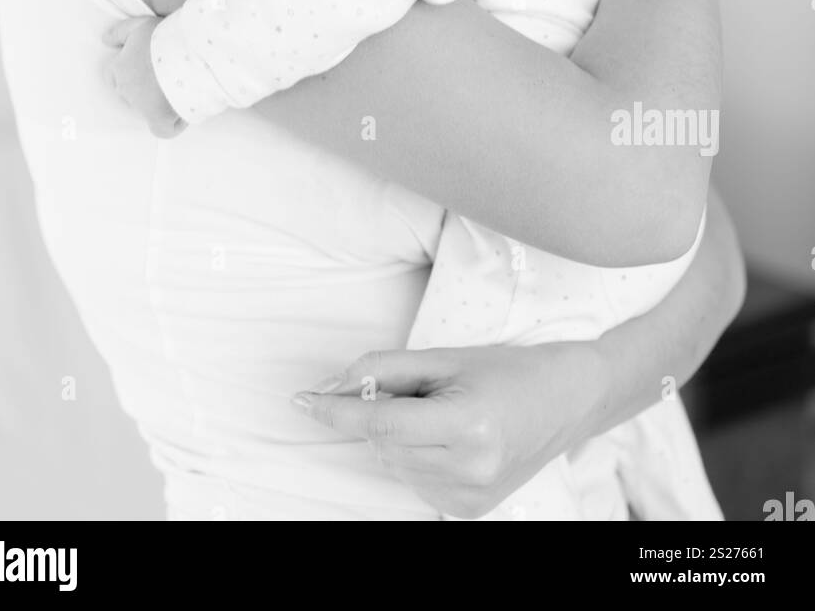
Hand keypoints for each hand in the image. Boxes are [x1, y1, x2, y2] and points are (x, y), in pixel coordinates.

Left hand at [102, 16, 185, 138]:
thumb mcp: (139, 25)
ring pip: (147, 111)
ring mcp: (141, 106)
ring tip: (180, 90)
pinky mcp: (158, 119)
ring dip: (159, 104)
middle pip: (129, 95)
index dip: (130, 73)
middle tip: (165, 78)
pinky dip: (172, 125)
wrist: (187, 53)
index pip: (113, 76)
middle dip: (144, 90)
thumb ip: (119, 33)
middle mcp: (126, 89)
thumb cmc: (165, 37)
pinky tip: (184, 114)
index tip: (147, 68)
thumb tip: (104, 40)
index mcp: (119, 67)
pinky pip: (162, 129)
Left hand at [291, 341, 604, 519]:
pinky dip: (416, 455)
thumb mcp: (444, 358)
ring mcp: (470, 497)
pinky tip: (450, 437)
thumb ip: (383, 370)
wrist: (565, 400)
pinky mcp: (468, 511)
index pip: (380, 421)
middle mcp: (469, 468)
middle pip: (383, 442)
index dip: (337, 410)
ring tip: (443, 412)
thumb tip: (331, 386)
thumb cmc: (507, 370)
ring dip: (399, 435)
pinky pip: (413, 480)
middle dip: (381, 412)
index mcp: (467, 425)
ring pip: (394, 463)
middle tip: (421, 389)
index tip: (303, 399)